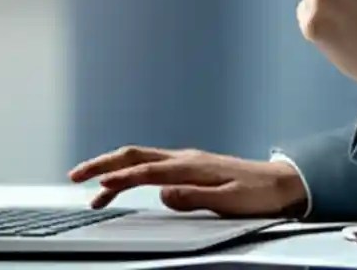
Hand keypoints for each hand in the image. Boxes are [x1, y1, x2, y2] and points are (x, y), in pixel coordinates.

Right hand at [67, 147, 306, 216]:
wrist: (281, 182)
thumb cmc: (258, 194)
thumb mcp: (229, 201)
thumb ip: (194, 197)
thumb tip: (162, 193)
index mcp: (192, 166)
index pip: (147, 170)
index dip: (119, 178)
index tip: (96, 187)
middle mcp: (186, 159)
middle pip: (135, 156)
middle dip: (103, 165)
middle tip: (75, 176)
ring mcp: (187, 161)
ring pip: (141, 159)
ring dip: (113, 170)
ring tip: (91, 190)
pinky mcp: (190, 168)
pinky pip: (152, 166)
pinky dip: (130, 172)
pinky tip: (123, 184)